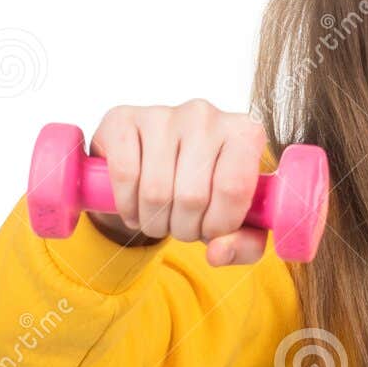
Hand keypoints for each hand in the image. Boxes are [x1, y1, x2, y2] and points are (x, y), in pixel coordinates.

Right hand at [85, 99, 272, 265]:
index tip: (212, 230)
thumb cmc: (203, 190)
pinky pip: (125, 175)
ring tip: (160, 218)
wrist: (154, 163)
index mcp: (244, 132)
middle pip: (193, 196)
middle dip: (185, 228)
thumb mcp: (235, 221)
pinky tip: (135, 207)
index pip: (234, 189)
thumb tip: (218, 253)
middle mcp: (206, 115)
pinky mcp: (123, 118)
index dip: (219, 224)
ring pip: (156, 191)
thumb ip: (244, 245)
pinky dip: (127, 205)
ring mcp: (163, 113)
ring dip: (155, 222)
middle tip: (182, 226)